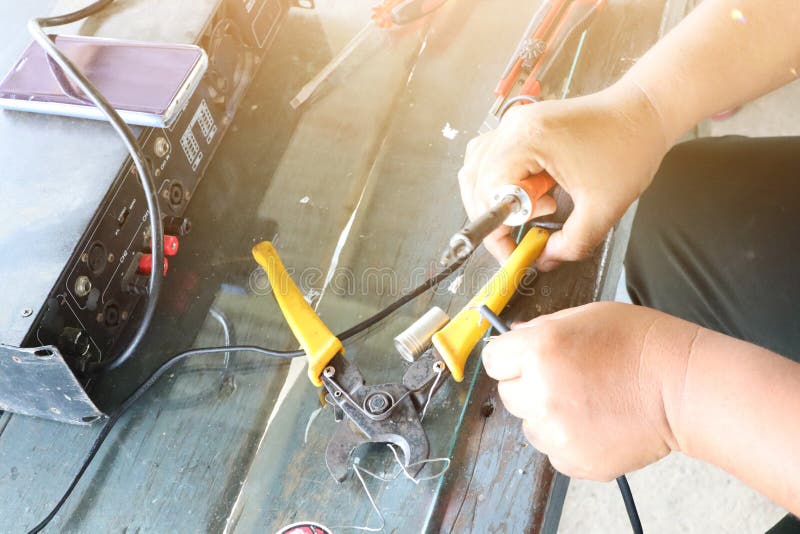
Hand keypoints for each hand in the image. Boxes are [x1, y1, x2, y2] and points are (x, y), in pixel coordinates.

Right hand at [458, 80, 667, 269]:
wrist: (643, 112)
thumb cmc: (629, 147)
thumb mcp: (603, 209)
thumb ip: (571, 244)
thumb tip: (544, 260)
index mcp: (528, 140)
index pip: (488, 193)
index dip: (497, 231)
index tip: (514, 252)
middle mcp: (513, 127)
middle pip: (476, 182)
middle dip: (497, 217)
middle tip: (527, 234)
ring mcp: (513, 123)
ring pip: (476, 169)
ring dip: (494, 198)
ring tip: (534, 206)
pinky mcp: (520, 126)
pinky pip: (489, 157)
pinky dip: (498, 181)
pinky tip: (526, 191)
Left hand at [482, 302, 696, 479]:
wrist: (682, 387)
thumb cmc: (640, 343)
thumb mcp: (586, 315)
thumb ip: (541, 328)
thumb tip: (512, 338)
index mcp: (540, 350)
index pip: (493, 360)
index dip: (508, 358)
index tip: (521, 360)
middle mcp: (541, 392)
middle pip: (507, 393)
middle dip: (527, 385)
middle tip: (563, 378)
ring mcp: (556, 431)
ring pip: (529, 425)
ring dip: (546, 415)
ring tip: (584, 401)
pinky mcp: (574, 460)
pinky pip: (552, 451)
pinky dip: (567, 440)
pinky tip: (595, 422)